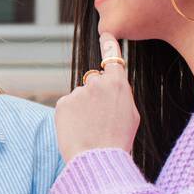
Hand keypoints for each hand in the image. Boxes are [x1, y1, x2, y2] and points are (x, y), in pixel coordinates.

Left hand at [53, 30, 140, 162]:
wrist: (98, 159)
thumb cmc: (118, 141)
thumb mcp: (131, 114)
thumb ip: (120, 95)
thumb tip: (111, 87)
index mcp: (118, 84)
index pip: (112, 57)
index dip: (109, 44)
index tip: (106, 34)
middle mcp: (97, 82)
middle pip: (94, 82)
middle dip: (95, 96)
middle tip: (99, 119)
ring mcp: (78, 92)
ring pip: (80, 97)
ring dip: (82, 109)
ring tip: (89, 129)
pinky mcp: (62, 102)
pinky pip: (68, 106)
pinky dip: (71, 117)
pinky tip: (78, 130)